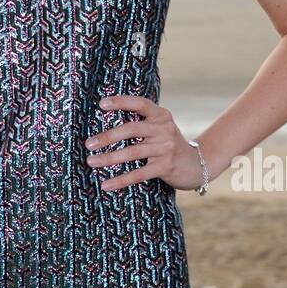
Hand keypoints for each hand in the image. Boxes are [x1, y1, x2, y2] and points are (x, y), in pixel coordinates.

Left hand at [84, 95, 204, 191]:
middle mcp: (164, 129)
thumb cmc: (168, 144)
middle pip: (131, 129)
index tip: (102, 104)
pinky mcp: (166, 167)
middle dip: (107, 136)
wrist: (198, 164)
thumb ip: (141, 123)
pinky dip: (121, 180)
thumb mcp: (159, 128)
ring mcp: (166, 148)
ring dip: (109, 158)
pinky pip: (139, 173)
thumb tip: (104, 126)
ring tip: (91, 162)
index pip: (140, 104)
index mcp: (161, 115)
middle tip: (88, 144)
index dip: (121, 102)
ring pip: (132, 152)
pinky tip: (106, 184)